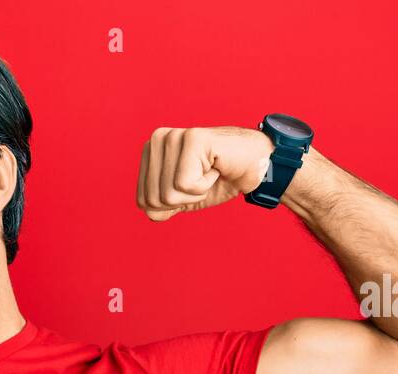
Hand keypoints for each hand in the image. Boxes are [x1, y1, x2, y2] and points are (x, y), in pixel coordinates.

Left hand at [136, 126, 272, 219]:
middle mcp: (157, 139)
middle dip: (183, 199)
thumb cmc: (220, 180)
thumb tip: (148, 211)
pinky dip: (204, 185)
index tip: (191, 184)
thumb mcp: (184, 199)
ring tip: (209, 171)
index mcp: (150, 152)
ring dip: (195, 191)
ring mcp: (174, 137)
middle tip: (203, 178)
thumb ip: (161, 206)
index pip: (143, 201)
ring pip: (168, 194)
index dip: (172, 204)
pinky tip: (215, 167)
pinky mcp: (192, 139)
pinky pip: (185, 184)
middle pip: (154, 200)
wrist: (254, 168)